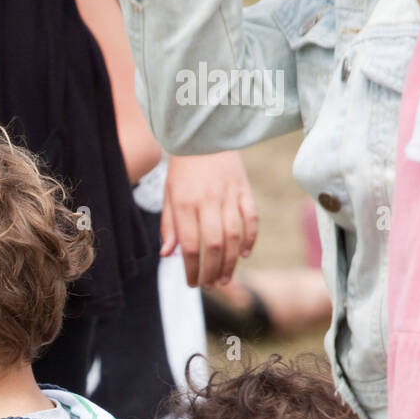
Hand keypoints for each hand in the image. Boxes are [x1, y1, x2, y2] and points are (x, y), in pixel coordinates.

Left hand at [162, 151, 258, 287]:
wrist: (204, 133)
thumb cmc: (183, 168)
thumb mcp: (169, 195)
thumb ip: (169, 226)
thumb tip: (168, 255)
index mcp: (185, 203)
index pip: (189, 245)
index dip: (192, 269)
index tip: (192, 283)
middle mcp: (207, 200)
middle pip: (214, 245)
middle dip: (212, 271)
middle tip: (210, 286)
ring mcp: (228, 193)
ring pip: (234, 235)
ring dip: (231, 262)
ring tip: (225, 279)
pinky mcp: (244, 188)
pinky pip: (251, 217)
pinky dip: (250, 238)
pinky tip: (244, 254)